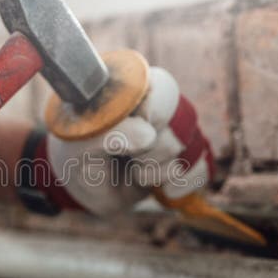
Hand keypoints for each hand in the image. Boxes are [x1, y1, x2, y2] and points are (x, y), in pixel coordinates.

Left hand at [45, 67, 213, 214]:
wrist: (82, 187)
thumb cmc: (76, 155)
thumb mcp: (79, 146)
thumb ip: (107, 136)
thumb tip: (148, 135)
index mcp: (131, 91)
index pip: (162, 87)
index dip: (155, 113)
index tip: (137, 134)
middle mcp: (157, 107)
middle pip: (183, 121)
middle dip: (157, 149)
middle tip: (132, 160)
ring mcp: (172, 133)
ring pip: (193, 146)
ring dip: (165, 170)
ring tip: (138, 175)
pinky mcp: (181, 159)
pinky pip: (201, 167)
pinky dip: (183, 184)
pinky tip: (162, 189)